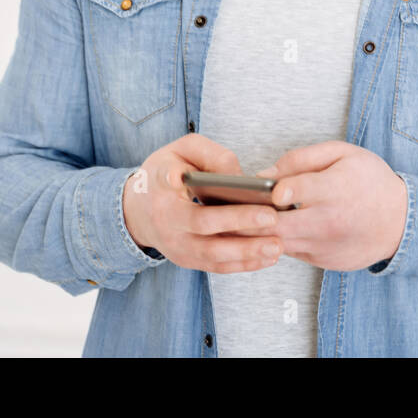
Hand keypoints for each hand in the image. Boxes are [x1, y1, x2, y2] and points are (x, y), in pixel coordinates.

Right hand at [122, 134, 283, 273]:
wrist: (139, 210)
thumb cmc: (167, 173)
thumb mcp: (181, 151)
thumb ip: (209, 154)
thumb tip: (239, 174)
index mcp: (161, 187)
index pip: (165, 182)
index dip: (171, 178)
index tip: (176, 176)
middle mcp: (166, 221)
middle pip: (202, 224)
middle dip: (238, 221)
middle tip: (271, 217)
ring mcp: (176, 245)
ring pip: (212, 253)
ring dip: (247, 251)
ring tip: (277, 244)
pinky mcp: (188, 260)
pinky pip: (217, 266)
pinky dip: (243, 264)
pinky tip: (267, 257)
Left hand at [254, 141, 407, 271]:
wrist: (401, 222)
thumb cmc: (371, 181)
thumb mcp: (343, 154)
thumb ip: (302, 158)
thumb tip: (265, 174)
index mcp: (334, 189)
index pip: (294, 190)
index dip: (275, 188)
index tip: (268, 188)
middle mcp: (327, 221)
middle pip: (274, 225)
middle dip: (250, 216)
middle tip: (238, 205)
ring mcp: (323, 245)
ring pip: (276, 243)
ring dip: (260, 231)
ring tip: (250, 216)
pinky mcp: (321, 261)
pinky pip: (290, 251)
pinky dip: (279, 240)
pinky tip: (277, 226)